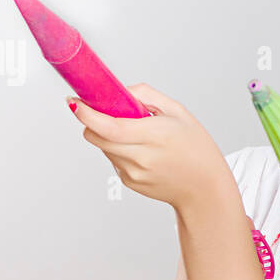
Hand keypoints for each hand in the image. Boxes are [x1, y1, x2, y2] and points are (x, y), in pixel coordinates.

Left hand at [67, 84, 224, 210]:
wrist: (204, 189)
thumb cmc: (196, 149)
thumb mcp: (178, 112)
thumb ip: (146, 95)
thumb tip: (120, 90)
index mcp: (155, 136)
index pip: (110, 127)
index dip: (87, 114)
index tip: (75, 102)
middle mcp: (141, 158)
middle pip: (97, 137)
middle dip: (94, 121)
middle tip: (105, 111)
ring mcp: (133, 173)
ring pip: (103, 147)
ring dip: (109, 136)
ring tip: (136, 134)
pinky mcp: (129, 182)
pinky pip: (112, 159)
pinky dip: (119, 150)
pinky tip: (141, 151)